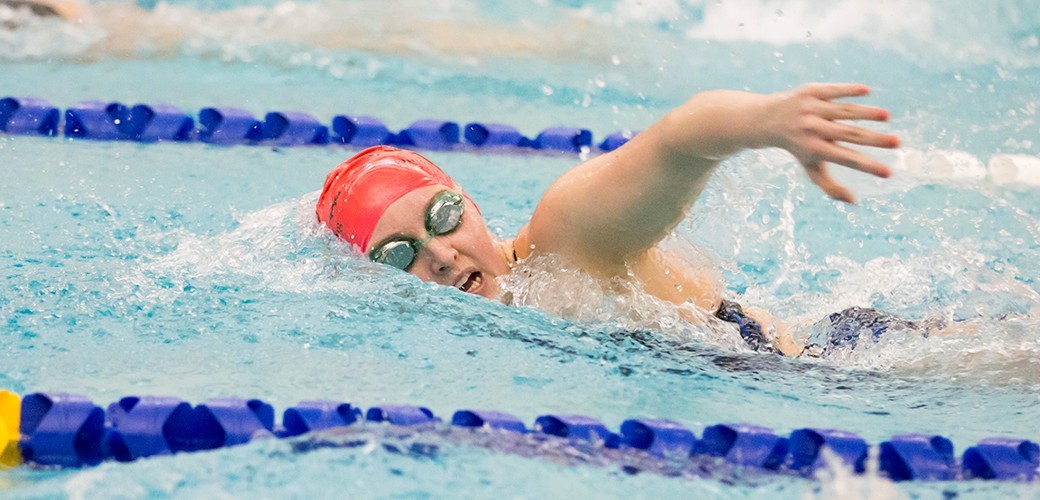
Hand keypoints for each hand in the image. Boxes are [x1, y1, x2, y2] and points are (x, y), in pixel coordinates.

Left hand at [767, 83, 899, 202]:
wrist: (767, 120)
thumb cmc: (799, 147)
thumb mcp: (810, 168)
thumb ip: (830, 186)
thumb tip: (853, 201)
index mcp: (814, 149)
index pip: (845, 158)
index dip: (866, 166)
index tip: (888, 173)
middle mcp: (812, 128)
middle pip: (848, 134)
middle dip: (873, 139)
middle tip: (897, 143)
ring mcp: (811, 108)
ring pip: (843, 110)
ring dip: (866, 113)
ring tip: (887, 117)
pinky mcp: (811, 91)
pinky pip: (833, 90)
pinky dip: (849, 90)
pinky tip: (867, 91)